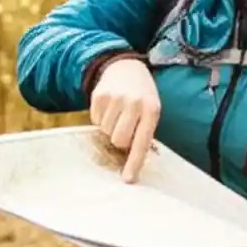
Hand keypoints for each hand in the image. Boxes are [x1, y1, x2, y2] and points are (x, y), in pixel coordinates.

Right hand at [90, 57, 161, 182]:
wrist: (126, 67)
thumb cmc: (142, 95)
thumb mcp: (151, 109)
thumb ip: (144, 131)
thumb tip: (129, 162)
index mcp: (152, 110)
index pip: (142, 142)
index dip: (134, 163)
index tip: (128, 180)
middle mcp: (134, 103)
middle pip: (119, 140)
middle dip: (119, 139)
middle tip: (124, 127)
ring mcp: (116, 98)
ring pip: (106, 132)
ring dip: (110, 127)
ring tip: (118, 113)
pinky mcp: (99, 95)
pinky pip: (95, 121)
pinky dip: (101, 118)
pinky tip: (110, 106)